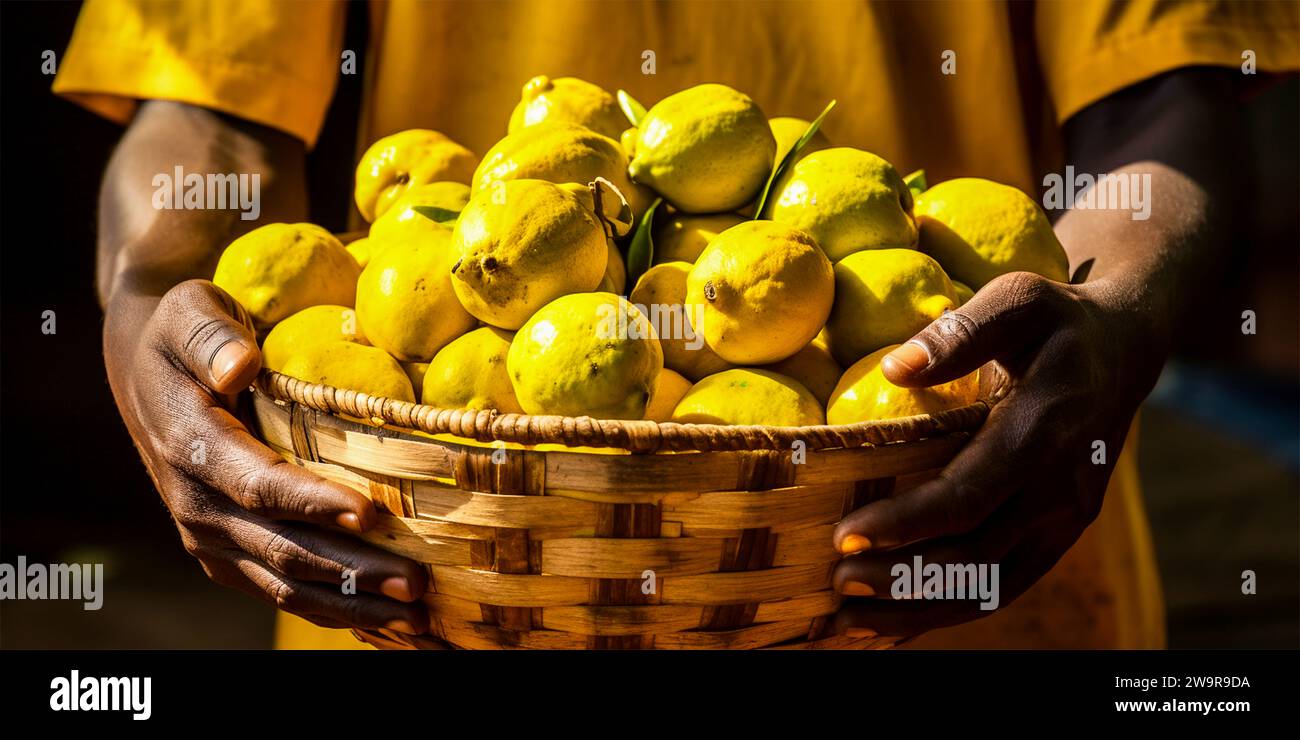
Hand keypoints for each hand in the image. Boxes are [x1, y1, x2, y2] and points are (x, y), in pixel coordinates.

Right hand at [109, 279, 428, 633]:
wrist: (148, 370)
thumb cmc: (186, 333)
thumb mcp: (191, 311)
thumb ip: (211, 335)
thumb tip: (239, 366)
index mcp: (192, 445)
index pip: (259, 485)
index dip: (313, 503)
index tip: (369, 513)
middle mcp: (197, 503)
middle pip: (282, 548)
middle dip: (351, 570)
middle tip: (416, 583)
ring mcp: (209, 537)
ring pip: (283, 583)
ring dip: (349, 604)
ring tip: (415, 616)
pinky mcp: (226, 554)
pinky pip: (279, 589)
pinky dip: (331, 610)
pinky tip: (383, 620)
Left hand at [830, 271, 1165, 638]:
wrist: (1125, 349)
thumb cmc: (1057, 320)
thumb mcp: (1018, 300)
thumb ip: (961, 332)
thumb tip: (896, 366)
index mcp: (1044, 432)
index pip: (968, 496)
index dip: (905, 524)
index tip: (844, 537)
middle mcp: (1060, 489)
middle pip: (973, 555)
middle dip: (900, 577)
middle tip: (835, 583)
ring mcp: (1064, 521)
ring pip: (988, 586)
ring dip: (918, 611)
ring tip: (848, 620)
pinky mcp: (1057, 536)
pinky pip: (1001, 586)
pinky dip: (946, 610)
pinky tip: (893, 625)